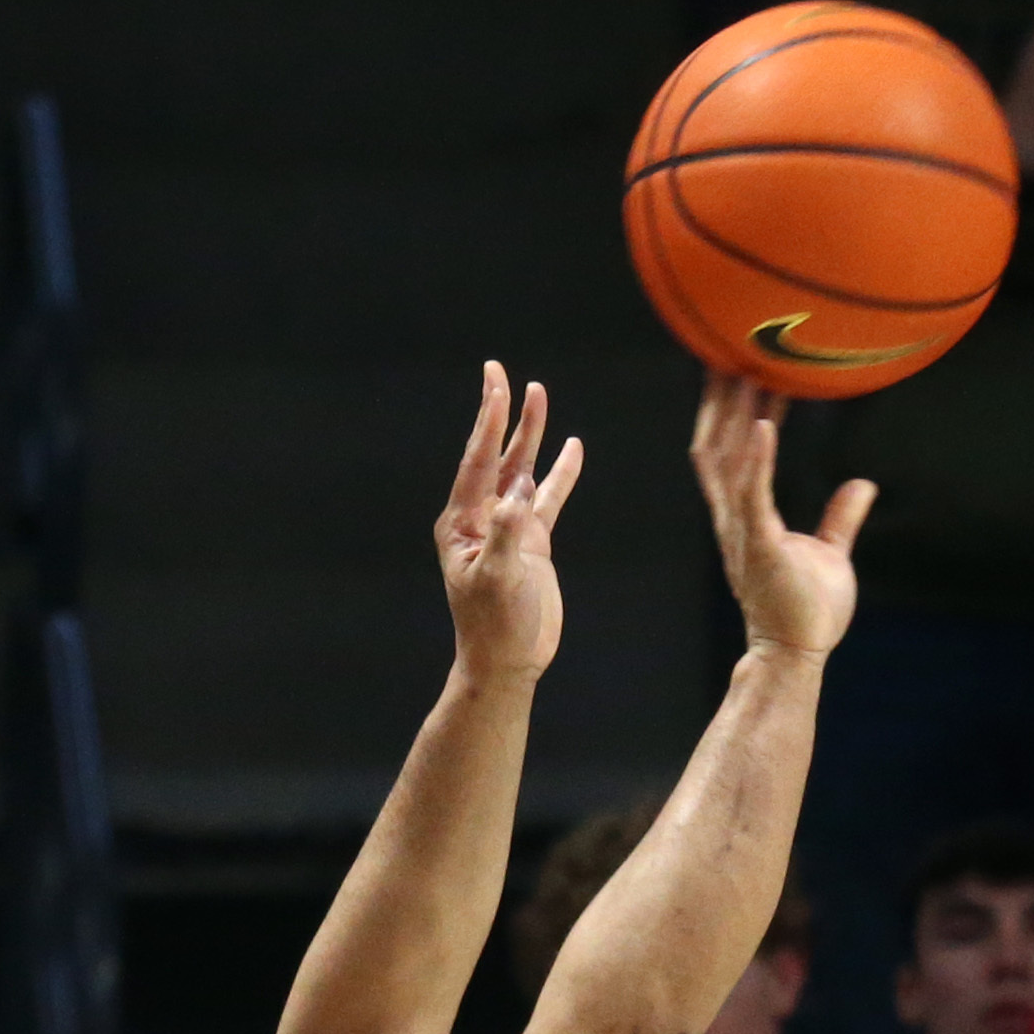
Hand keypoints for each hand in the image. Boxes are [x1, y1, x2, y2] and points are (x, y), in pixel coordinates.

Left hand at [434, 359, 582, 679]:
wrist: (508, 661)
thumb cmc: (494, 626)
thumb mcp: (498, 581)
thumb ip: (507, 535)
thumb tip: (519, 495)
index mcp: (461, 521)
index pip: (477, 460)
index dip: (489, 420)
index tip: (497, 384)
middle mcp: (480, 516)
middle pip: (495, 454)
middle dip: (502, 414)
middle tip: (501, 372)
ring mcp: (507, 526)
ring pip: (521, 469)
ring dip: (531, 435)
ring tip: (540, 394)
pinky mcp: (531, 541)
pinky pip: (548, 497)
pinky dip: (559, 473)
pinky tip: (571, 448)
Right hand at [690, 372, 868, 660]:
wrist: (798, 654)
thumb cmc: (807, 610)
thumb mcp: (830, 553)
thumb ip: (840, 517)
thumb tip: (862, 485)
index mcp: (746, 515)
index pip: (731, 450)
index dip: (737, 408)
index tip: (749, 365)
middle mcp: (735, 517)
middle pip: (716, 444)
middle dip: (720, 398)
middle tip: (728, 348)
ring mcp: (744, 531)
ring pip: (725, 461)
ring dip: (733, 415)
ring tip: (741, 369)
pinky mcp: (762, 547)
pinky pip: (752, 495)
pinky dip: (757, 459)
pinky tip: (765, 426)